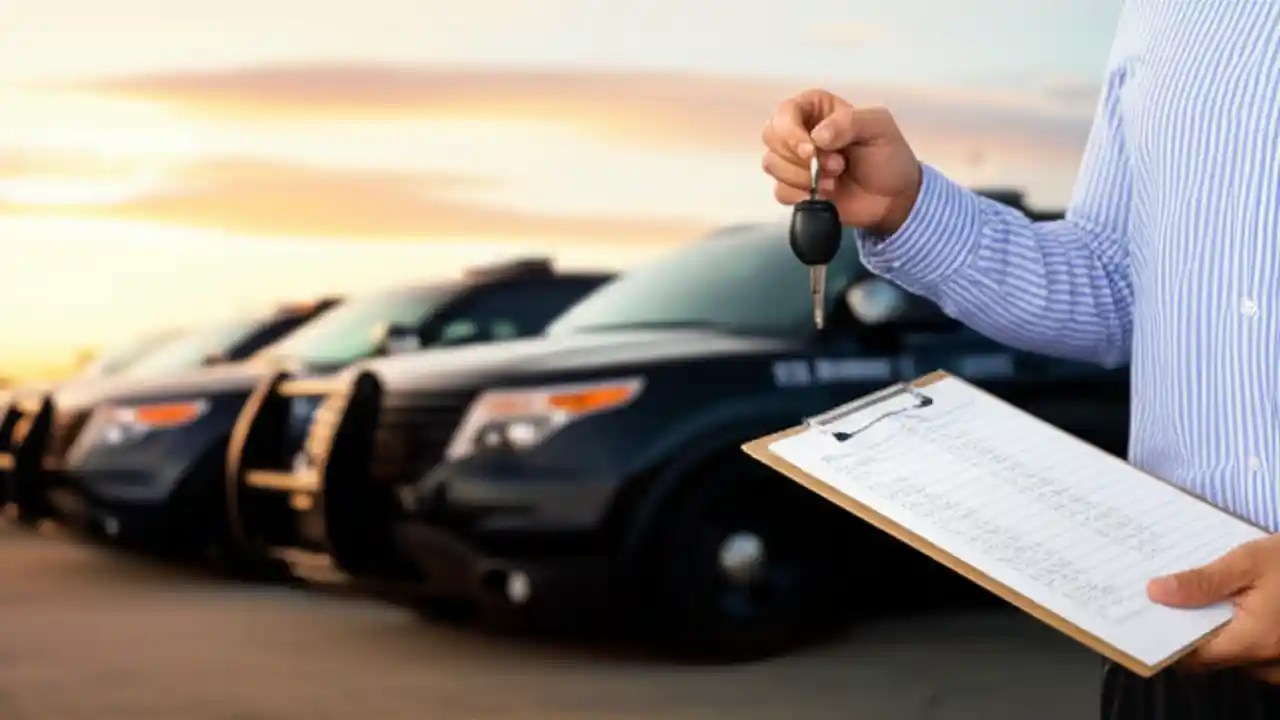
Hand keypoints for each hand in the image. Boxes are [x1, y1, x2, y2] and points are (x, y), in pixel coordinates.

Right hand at [761, 88, 922, 235]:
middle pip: (771, 136)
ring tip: (834, 180)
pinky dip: (800, 195)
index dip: (790, 132)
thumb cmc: (888, 157)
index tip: (811, 150)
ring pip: (772, 164)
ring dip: (803, 177)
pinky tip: (825, 195)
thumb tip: (816, 136)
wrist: (893, 198)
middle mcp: (801, 131)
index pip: (785, 111)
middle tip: (837, 165)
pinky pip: (780, 191)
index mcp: (817, 108)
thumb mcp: (879, 127)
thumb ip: (849, 122)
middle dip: (801, 157)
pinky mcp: (794, 188)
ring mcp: (795, 161)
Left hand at [1148, 534, 1279, 681]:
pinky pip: (1249, 650)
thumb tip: (1157, 592)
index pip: (1191, 655)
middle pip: (1208, 655)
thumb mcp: (1249, 561)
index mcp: (1253, 641)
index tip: (1146, 615)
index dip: (1165, 637)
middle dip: (1186, 629)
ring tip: (1196, 595)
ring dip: (1211, 629)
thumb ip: (1203, 581)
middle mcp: (1265, 662)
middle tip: (1165, 597)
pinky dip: (1234, 630)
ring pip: (1229, 653)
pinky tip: (1227, 603)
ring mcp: (1278, 663)